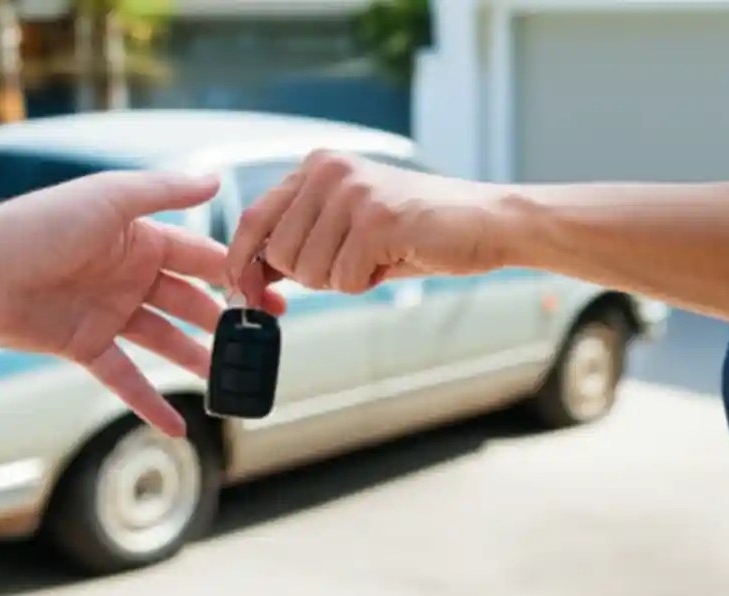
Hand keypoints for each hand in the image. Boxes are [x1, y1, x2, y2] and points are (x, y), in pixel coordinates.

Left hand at [0, 170, 285, 436]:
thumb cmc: (42, 225)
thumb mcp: (112, 198)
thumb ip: (166, 192)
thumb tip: (217, 180)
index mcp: (139, 238)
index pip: (200, 258)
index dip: (235, 274)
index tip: (271, 291)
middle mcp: (128, 275)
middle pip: (189, 302)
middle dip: (226, 320)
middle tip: (263, 339)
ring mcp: (108, 313)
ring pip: (166, 341)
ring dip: (198, 360)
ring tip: (233, 380)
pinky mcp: (85, 346)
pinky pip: (127, 379)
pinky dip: (150, 403)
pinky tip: (178, 427)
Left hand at [224, 151, 505, 299]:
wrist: (487, 222)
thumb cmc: (419, 230)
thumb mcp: (348, 225)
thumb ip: (301, 239)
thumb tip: (248, 275)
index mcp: (317, 166)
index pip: (254, 218)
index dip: (242, 263)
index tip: (241, 295)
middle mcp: (329, 170)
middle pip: (278, 253)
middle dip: (310, 276)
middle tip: (354, 264)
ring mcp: (353, 192)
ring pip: (309, 271)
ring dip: (342, 279)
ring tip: (378, 256)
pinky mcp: (376, 219)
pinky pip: (344, 278)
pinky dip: (366, 283)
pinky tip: (394, 259)